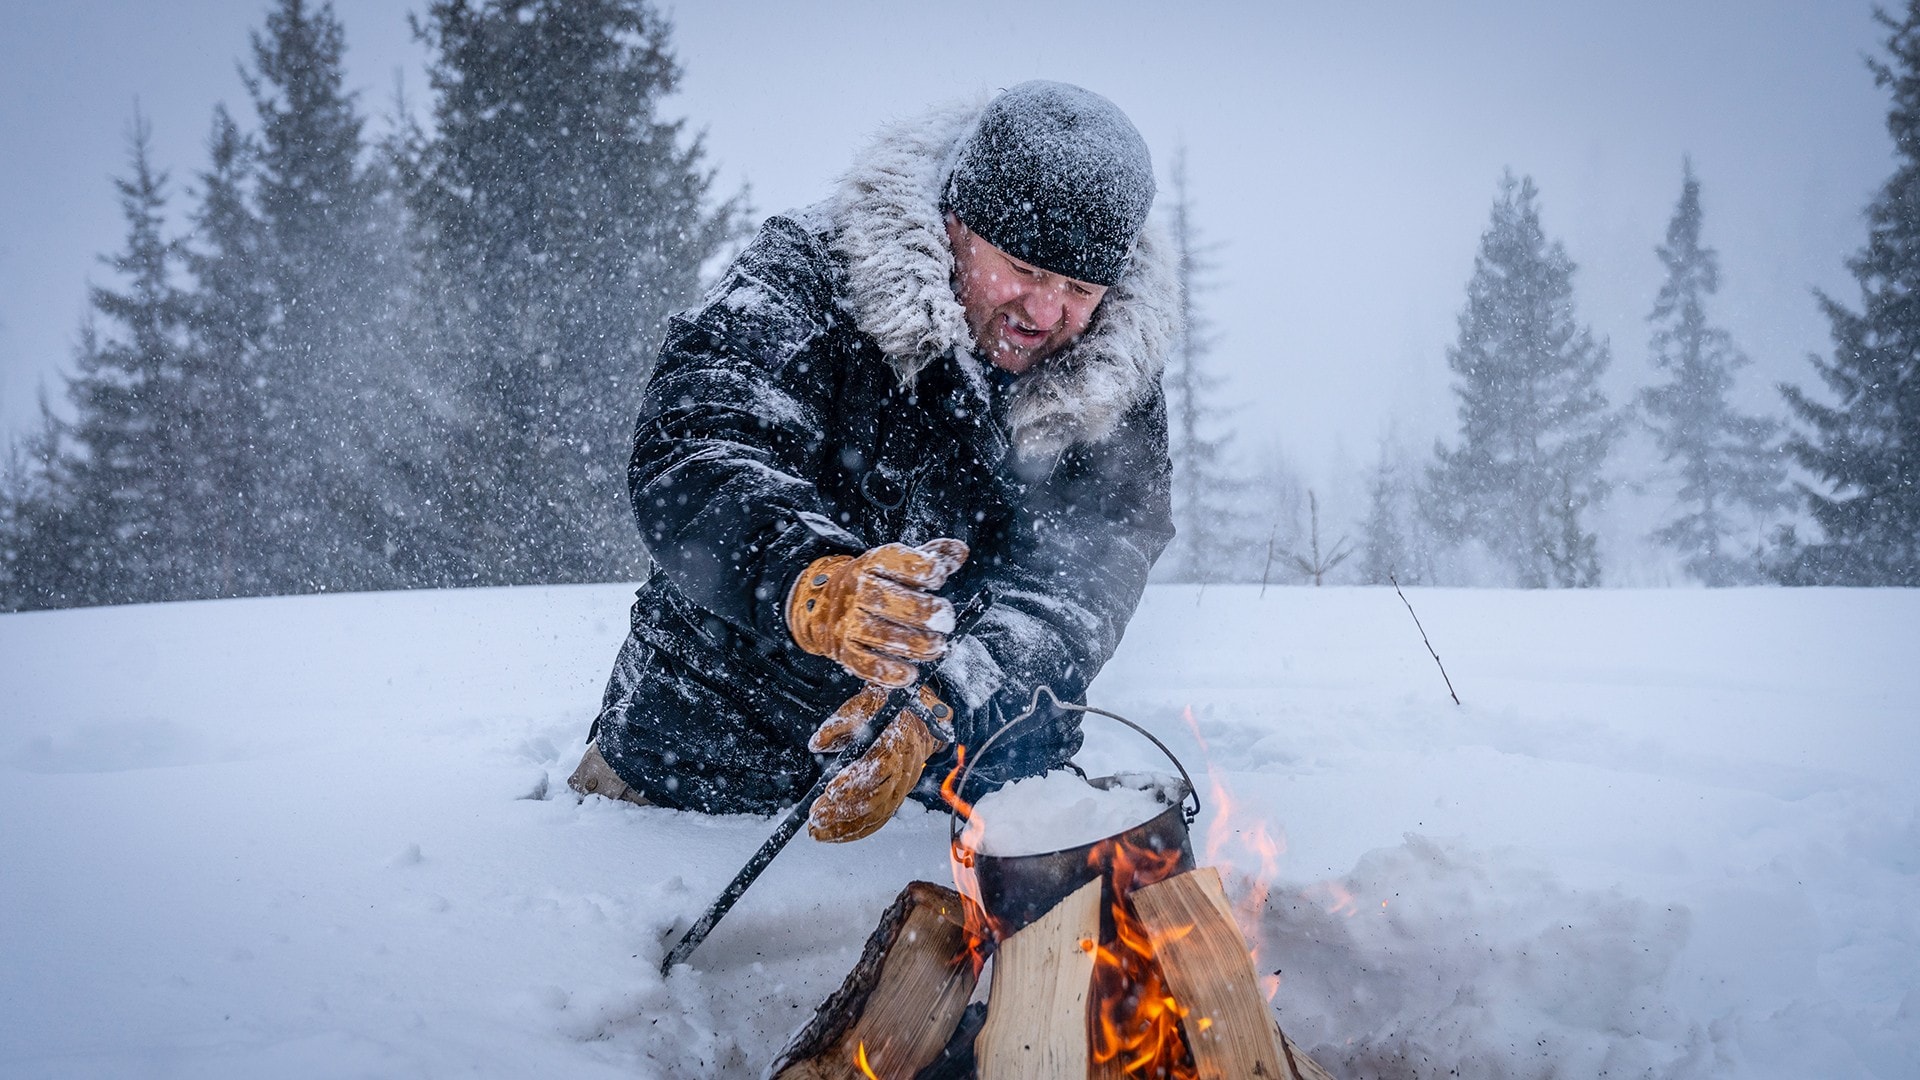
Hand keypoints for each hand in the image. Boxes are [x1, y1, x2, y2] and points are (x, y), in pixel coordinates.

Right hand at [787, 539, 968, 687]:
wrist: (823, 603)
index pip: (894, 560)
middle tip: (946, 622)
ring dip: (915, 645)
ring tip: (937, 646)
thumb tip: (960, 551)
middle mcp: (855, 590)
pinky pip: (864, 663)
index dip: (923, 569)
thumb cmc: (873, 582)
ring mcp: (847, 621)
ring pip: (880, 634)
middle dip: (925, 613)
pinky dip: (889, 672)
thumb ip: (932, 557)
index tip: (938, 578)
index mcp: (870, 563)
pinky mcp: (843, 649)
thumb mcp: (898, 564)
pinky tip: (910, 673)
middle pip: (889, 601)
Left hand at [807, 686, 952, 842]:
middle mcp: (904, 769)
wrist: (918, 717)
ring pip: (877, 815)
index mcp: (897, 743)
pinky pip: (880, 819)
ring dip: (847, 827)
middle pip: (876, 799)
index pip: (878, 768)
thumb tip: (817, 743)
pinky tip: (837, 834)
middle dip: (843, 812)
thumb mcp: (861, 706)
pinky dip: (858, 831)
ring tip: (819, 831)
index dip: (853, 783)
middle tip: (816, 817)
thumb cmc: (887, 711)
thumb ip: (838, 725)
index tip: (830, 791)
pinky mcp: (898, 796)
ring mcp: (903, 786)